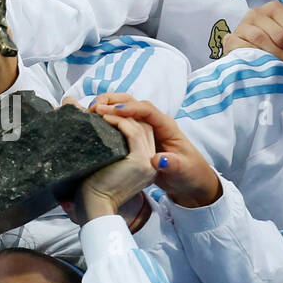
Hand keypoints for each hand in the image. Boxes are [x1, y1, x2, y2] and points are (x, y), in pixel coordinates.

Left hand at [72, 101, 157, 223]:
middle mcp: (151, 163)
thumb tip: (81, 117)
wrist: (94, 209)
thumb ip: (103, 143)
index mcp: (144, 164)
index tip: (104, 112)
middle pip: (143, 126)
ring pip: (139, 126)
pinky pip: (133, 132)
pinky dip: (119, 121)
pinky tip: (104, 118)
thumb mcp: (102, 161)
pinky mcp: (139, 162)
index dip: (125, 117)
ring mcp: (148, 162)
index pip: (141, 132)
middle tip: (100, 105)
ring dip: (119, 113)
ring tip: (99, 109)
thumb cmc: (92, 189)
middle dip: (123, 112)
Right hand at [87, 95, 222, 209]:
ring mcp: (146, 128)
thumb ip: (173, 165)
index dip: (130, 109)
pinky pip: (122, 121)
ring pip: (125, 109)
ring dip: (108, 107)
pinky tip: (96, 123)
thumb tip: (158, 160)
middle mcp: (156, 123)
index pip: (147, 110)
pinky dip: (109, 118)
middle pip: (134, 103)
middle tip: (95, 107)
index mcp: (166, 127)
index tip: (112, 112)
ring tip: (90, 112)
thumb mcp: (183, 172)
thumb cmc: (189, 174)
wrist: (191, 181)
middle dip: (114, 101)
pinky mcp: (138, 136)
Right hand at [221, 4, 282, 64]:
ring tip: (280, 66)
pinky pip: (247, 49)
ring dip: (275, 58)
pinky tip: (263, 64)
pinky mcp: (231, 40)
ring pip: (263, 41)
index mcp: (273, 8)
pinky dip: (257, 58)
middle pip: (280, 36)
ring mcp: (242, 26)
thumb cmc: (276, 44)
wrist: (250, 57)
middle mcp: (256, 13)